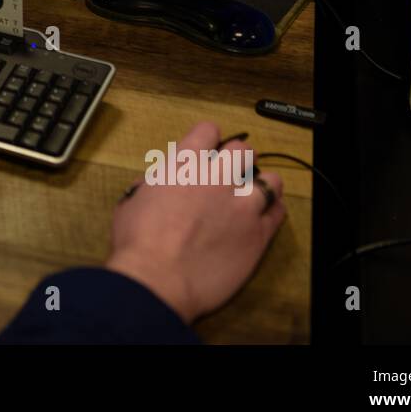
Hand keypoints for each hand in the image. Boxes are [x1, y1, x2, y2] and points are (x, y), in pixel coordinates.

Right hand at [105, 120, 285, 322]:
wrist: (157, 280)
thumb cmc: (136, 243)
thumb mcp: (132, 202)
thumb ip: (152, 186)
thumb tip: (156, 185)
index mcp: (184, 164)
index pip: (207, 131)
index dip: (207, 138)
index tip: (206, 150)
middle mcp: (217, 177)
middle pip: (243, 150)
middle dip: (237, 159)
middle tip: (229, 174)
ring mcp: (242, 205)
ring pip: (270, 180)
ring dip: (261, 184)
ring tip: (253, 195)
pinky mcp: (258, 234)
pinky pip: (278, 212)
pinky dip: (274, 209)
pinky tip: (266, 214)